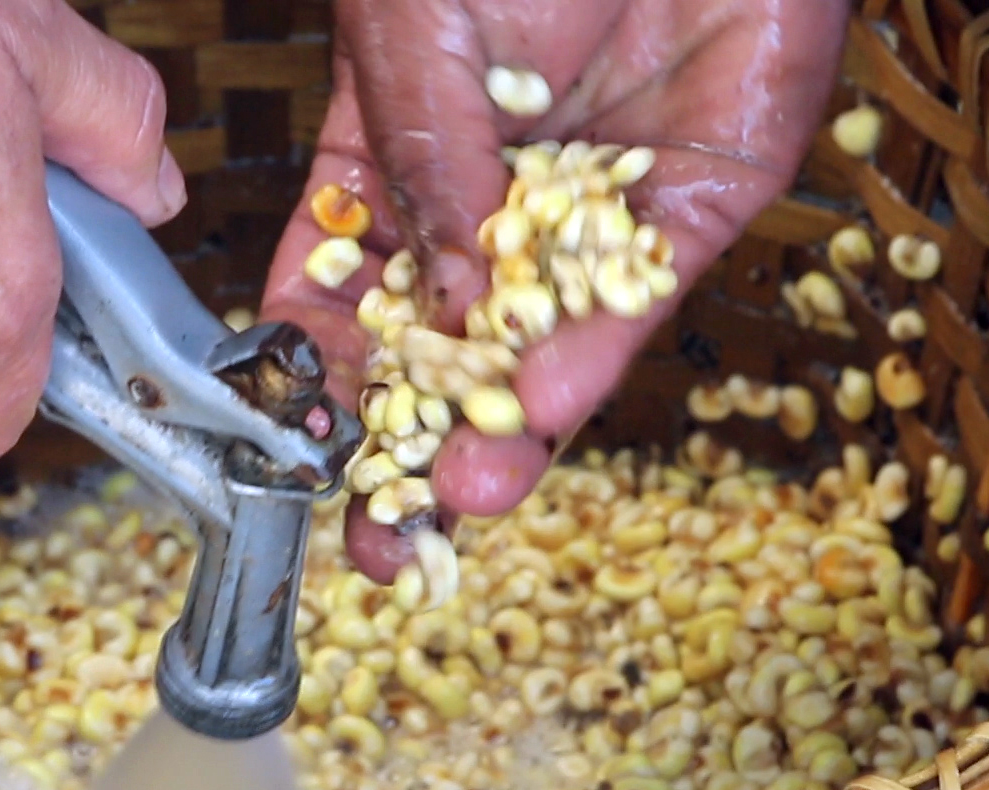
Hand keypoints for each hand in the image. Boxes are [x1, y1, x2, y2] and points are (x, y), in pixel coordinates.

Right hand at [261, 0, 843, 579]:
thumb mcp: (415, 34)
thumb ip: (417, 164)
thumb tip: (436, 301)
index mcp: (395, 161)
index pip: (338, 292)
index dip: (313, 378)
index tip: (294, 458)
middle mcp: (491, 203)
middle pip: (439, 351)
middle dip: (408, 451)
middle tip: (378, 540)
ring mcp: (591, 210)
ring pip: (544, 346)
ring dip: (503, 430)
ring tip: (466, 499)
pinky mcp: (694, 201)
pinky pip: (642, 290)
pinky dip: (599, 347)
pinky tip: (547, 395)